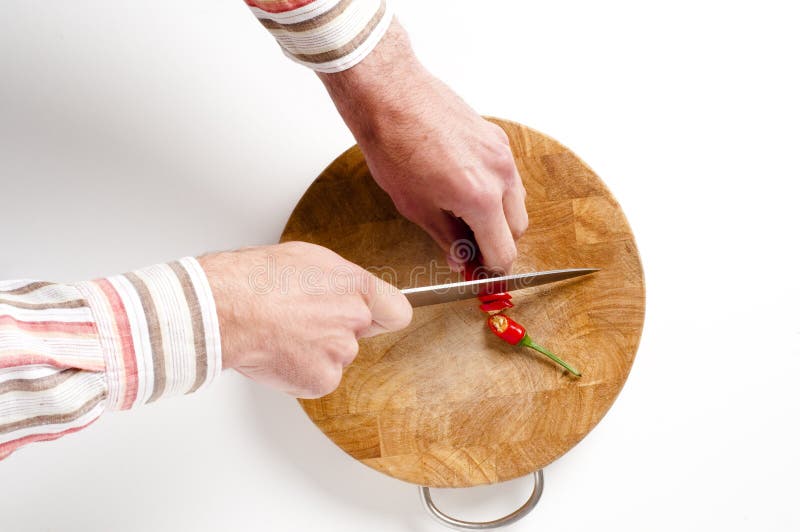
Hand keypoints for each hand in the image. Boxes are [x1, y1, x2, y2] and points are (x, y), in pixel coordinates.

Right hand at [198, 243, 411, 397]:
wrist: (224, 308)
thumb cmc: (254, 279)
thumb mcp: (307, 259)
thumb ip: (337, 280)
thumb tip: (342, 289)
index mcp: (356, 287)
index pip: (397, 310)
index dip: (384, 316)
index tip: (377, 319)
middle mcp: (354, 319)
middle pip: (357, 334)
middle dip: (335, 330)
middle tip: (300, 320)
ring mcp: (339, 352)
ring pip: (335, 357)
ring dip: (314, 352)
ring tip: (282, 333)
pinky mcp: (321, 379)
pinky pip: (317, 379)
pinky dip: (299, 372)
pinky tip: (279, 353)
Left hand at [318, 20, 527, 272]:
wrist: (389, 95)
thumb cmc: (394, 146)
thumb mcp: (416, 207)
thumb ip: (446, 238)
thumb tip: (461, 260)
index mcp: (481, 198)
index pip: (504, 252)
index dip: (490, 269)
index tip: (479, 274)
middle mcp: (500, 174)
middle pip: (519, 229)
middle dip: (497, 243)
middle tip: (469, 250)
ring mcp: (502, 153)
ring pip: (517, 201)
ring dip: (499, 217)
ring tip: (464, 219)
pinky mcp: (497, 137)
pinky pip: (508, 175)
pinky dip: (496, 191)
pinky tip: (465, 190)